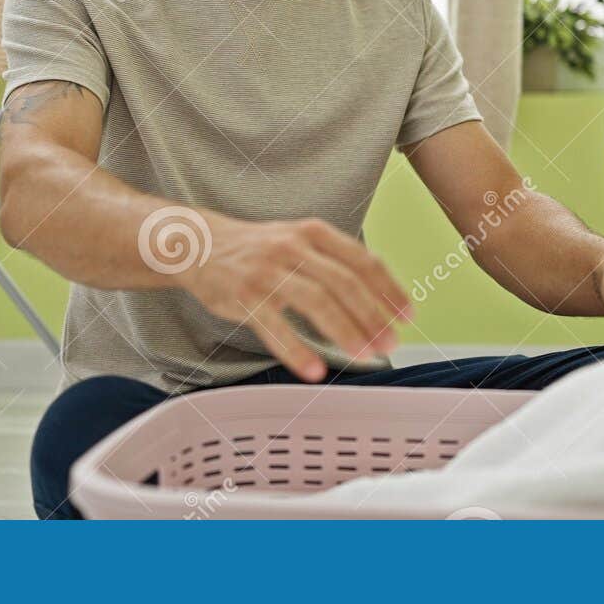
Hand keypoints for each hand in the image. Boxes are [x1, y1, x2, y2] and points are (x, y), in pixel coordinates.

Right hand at [178, 214, 414, 381]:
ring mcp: (267, 270)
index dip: (389, 290)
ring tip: (365, 356)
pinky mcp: (243, 294)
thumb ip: (333, 262)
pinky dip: (297, 350)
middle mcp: (293, 246)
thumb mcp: (298, 241)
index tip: (407, 316)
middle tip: (390, 343)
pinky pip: (275, 327)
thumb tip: (379, 298)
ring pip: (317, 301)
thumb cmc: (257, 249)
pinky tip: (315, 370)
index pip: (362, 260)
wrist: (197, 244)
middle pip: (344, 282)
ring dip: (346, 331)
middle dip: (373, 316)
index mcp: (313, 232)